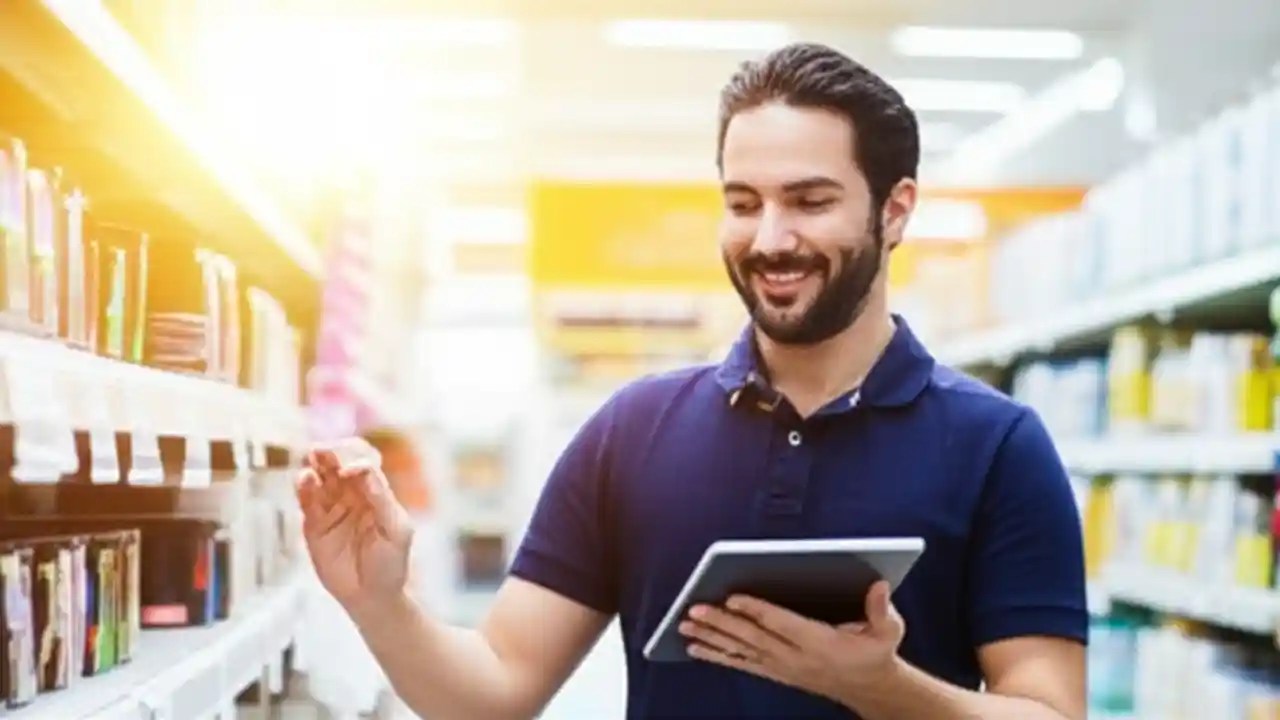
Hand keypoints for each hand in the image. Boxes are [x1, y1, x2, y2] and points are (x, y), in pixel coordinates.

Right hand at [296, 438, 413, 615]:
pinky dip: (304, 489)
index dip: (354, 458)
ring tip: (309, 463)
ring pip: (319, 480)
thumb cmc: (391, 563)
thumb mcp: (396, 530)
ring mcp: (331, 508)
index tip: (349, 470)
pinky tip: (303, 481)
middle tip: (319, 450)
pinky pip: (307, 502)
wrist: (373, 597)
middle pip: (337, 465)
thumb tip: (364, 469)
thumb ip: (381, 499)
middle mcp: (352, 495)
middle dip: (329, 454)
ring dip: (313, 467)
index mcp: (375, 492)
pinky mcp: (315, 525)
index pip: (363, 463)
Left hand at [678, 580, 904, 704]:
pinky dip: (717, 655)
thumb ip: (882, 609)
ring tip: (684, 627)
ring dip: (711, 638)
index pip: (781, 623)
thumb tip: (880, 585)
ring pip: (740, 651)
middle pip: (752, 637)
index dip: (756, 610)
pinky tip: (696, 648)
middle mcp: (795, 657)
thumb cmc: (875, 652)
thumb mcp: (888, 631)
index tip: (733, 597)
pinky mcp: (775, 672)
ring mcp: (782, 667)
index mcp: (819, 642)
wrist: (869, 688)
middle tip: (694, 610)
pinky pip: (741, 664)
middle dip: (721, 623)